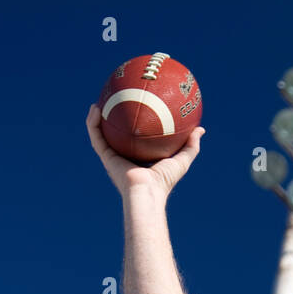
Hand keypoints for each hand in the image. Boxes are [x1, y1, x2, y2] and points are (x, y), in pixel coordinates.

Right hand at [86, 103, 204, 202]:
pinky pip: (96, 137)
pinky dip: (92, 123)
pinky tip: (95, 108)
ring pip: (102, 134)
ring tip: (99, 101)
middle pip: (117, 135)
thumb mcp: (182, 160)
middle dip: (114, 119)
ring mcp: (113, 158)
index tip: (137, 108)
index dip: (136, 125)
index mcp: (140, 158)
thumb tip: (200, 129)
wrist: (147, 192)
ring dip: (97, 118)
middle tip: (116, 101)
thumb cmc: (164, 181)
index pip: (137, 140)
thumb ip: (191, 146)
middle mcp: (124, 157)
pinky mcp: (106, 158)